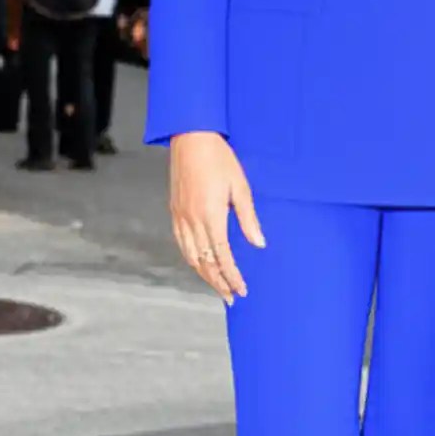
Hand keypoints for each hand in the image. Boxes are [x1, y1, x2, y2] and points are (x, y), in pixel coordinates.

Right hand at [169, 132, 265, 304]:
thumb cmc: (219, 158)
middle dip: (218, 283)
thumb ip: (248, 218)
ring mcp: (180, 217)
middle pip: (205, 262)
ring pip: (191, 257)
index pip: (222, 256)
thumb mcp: (240, 187)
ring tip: (218, 287)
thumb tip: (259, 244)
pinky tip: (200, 264)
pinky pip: (182, 244)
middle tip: (231, 298)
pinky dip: (192, 260)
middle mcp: (192, 220)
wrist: (191, 137)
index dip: (232, 276)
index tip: (242, 290)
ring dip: (204, 275)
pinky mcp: (175, 212)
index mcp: (210, 215)